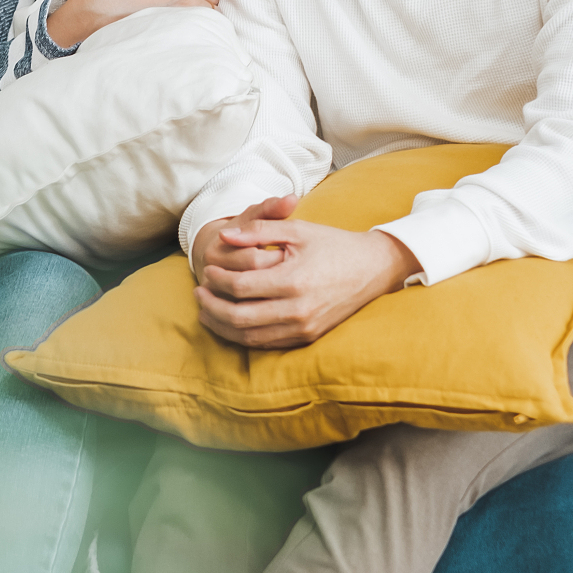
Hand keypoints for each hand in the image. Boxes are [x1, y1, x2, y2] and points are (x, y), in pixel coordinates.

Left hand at [189, 199, 422, 348]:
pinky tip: (231, 323)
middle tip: (198, 293)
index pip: (241, 287)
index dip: (217, 280)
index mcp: (293, 281)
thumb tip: (224, 235)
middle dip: (212, 307)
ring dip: (223, 326)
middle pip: (240, 318)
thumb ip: (259, 230)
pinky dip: (244, 336)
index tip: (206, 270)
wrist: (374, 268)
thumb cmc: (334, 244)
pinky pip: (268, 344)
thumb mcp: (298, 229)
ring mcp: (304, 328)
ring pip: (250, 337)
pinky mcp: (309, 337)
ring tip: (206, 310)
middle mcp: (298, 310)